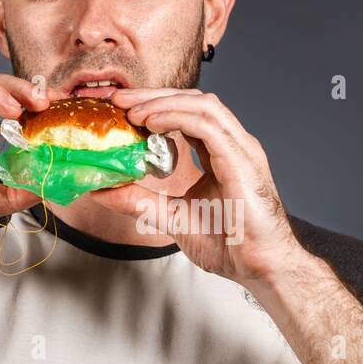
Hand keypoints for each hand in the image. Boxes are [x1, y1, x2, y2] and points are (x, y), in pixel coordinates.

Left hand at [93, 88, 308, 285]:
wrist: (260, 268)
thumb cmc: (230, 245)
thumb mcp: (171, 217)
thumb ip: (139, 201)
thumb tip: (101, 190)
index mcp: (221, 153)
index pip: (187, 114)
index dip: (155, 106)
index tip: (122, 108)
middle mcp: (233, 145)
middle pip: (193, 101)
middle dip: (153, 95)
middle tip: (119, 99)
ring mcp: (240, 149)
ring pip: (202, 104)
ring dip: (163, 102)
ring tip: (131, 110)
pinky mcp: (241, 160)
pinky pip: (207, 124)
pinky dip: (176, 117)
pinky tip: (151, 123)